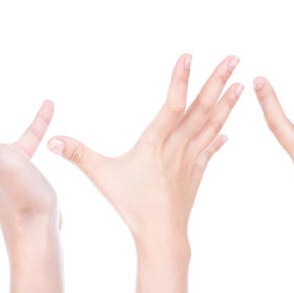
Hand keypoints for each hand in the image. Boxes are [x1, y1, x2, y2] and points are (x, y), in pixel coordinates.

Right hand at [48, 54, 241, 251]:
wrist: (162, 235)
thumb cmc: (132, 206)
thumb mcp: (101, 176)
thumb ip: (77, 154)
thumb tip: (50, 140)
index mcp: (156, 142)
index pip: (172, 105)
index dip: (181, 80)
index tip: (190, 56)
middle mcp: (178, 146)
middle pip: (201, 108)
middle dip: (218, 81)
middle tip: (235, 58)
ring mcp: (190, 159)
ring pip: (211, 125)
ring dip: (227, 103)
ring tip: (243, 84)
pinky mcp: (196, 173)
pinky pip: (210, 151)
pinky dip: (219, 138)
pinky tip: (228, 131)